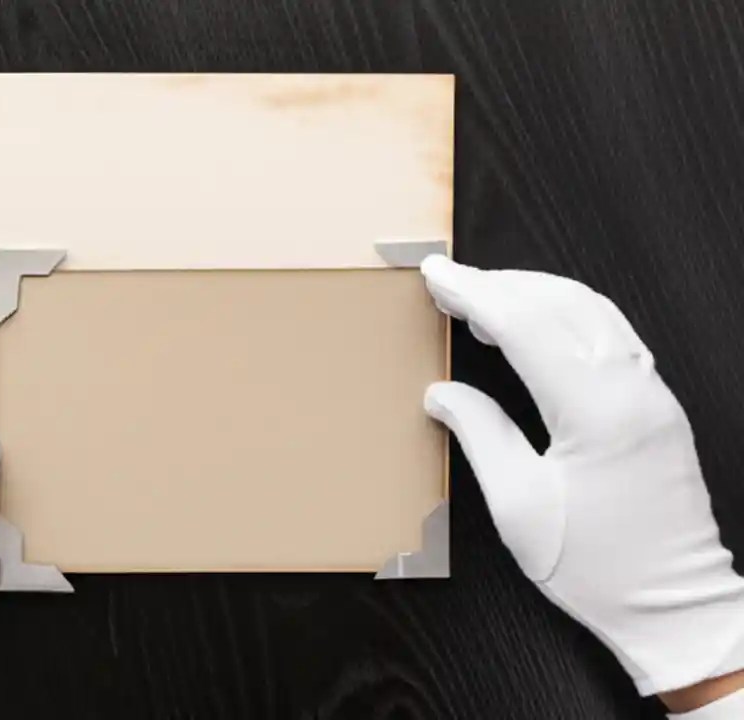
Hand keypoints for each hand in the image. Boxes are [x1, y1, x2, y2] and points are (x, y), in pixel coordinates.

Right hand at [419, 257, 743, 707]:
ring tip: (484, 297)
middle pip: (562, 302)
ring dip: (535, 292)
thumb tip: (442, 393)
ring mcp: (652, 394)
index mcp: (595, 410)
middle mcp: (632, 388)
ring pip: (593, 310)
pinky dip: (565, 315)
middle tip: (449, 281)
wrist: (675, 605)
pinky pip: (611, 334)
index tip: (434, 273)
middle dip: (501, 282)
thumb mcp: (518, 506)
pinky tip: (535, 328)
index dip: (473, 293)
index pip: (524, 325)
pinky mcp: (657, 407)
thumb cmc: (596, 567)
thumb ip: (480, 435)